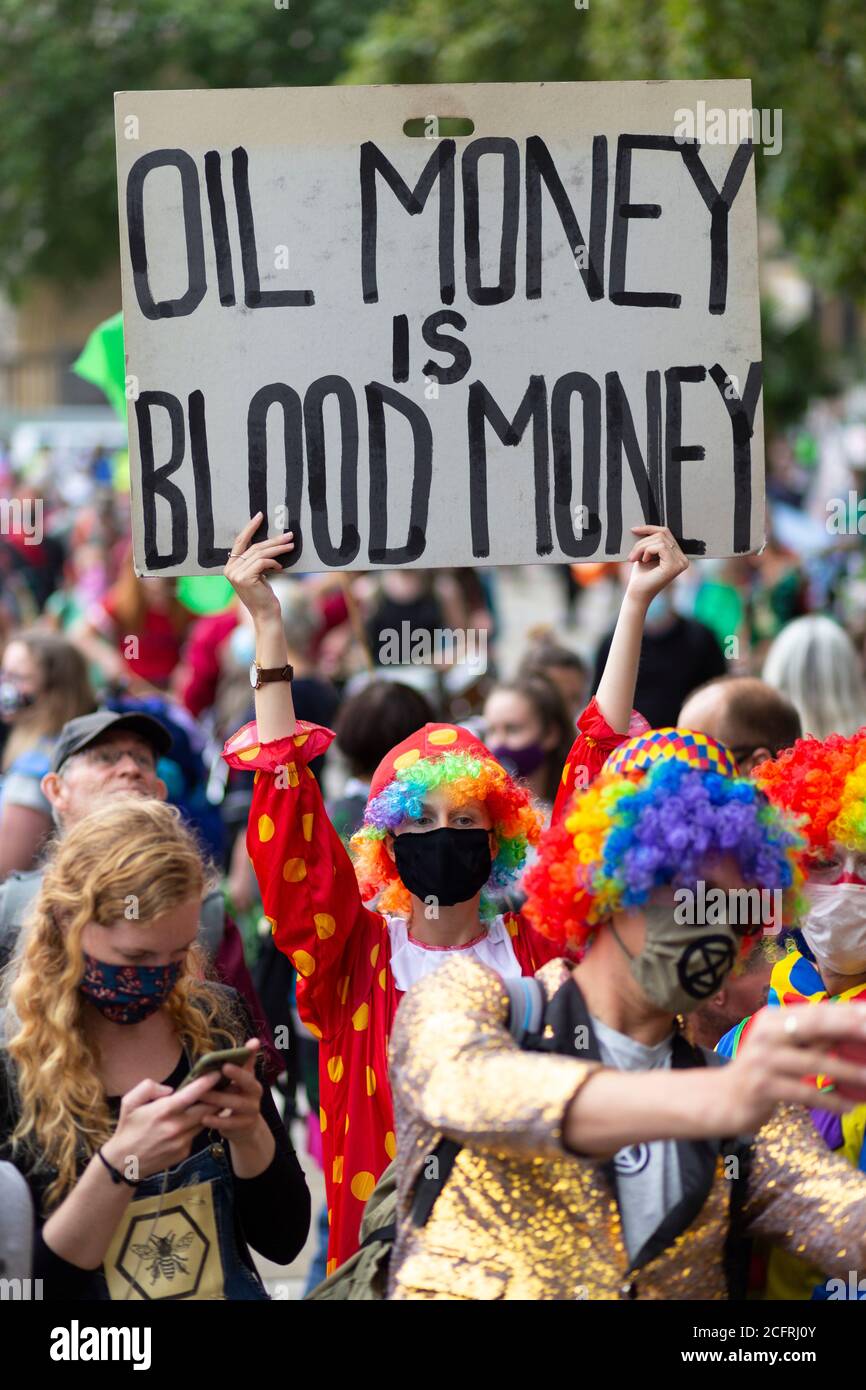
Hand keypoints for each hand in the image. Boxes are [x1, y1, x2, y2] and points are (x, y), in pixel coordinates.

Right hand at [101, 1073, 222, 1179]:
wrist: (124, 1163)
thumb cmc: (128, 1128)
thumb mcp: (129, 1102)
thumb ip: (148, 1087)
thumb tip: (170, 1089)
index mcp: (163, 1112)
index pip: (191, 1094)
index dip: (207, 1082)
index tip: (217, 1073)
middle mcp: (176, 1127)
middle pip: (207, 1109)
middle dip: (218, 1097)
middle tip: (226, 1086)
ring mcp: (182, 1142)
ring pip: (204, 1122)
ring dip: (210, 1111)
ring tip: (216, 1099)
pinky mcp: (184, 1152)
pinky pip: (196, 1134)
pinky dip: (196, 1125)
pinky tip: (193, 1120)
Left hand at [198, 1039, 266, 1144]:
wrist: (246, 1128)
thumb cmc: (237, 1099)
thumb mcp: (240, 1082)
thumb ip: (242, 1064)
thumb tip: (252, 1041)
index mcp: (251, 1080)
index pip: (250, 1067)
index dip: (247, 1059)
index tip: (240, 1053)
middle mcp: (254, 1094)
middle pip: (248, 1083)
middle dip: (236, 1076)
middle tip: (220, 1070)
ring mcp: (251, 1111)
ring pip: (236, 1103)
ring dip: (218, 1099)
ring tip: (202, 1095)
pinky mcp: (243, 1126)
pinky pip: (230, 1123)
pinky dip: (217, 1120)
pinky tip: (204, 1118)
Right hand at [225, 513, 294, 626]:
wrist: (265, 614)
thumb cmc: (263, 595)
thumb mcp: (257, 575)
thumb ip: (255, 560)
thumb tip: (268, 542)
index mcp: (229, 567)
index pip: (239, 542)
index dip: (250, 528)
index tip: (260, 516)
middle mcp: (229, 570)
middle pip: (253, 547)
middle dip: (273, 539)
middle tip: (288, 534)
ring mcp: (236, 574)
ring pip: (260, 553)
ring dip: (278, 548)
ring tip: (291, 545)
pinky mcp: (245, 578)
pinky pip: (263, 562)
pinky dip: (274, 563)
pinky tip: (280, 568)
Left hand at [623, 525, 687, 607]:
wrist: (637, 594)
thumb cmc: (641, 576)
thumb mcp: (646, 553)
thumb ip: (651, 541)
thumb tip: (644, 525)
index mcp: (678, 555)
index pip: (666, 533)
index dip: (649, 528)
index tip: (634, 530)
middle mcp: (683, 559)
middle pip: (663, 534)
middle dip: (643, 541)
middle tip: (631, 555)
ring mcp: (681, 563)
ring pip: (660, 540)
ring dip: (642, 547)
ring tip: (634, 558)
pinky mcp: (674, 566)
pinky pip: (660, 547)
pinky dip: (647, 551)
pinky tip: (643, 561)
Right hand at [719, 1002, 865, 1131]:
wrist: (724, 1098)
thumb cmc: (762, 1070)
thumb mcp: (783, 1047)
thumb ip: (811, 1038)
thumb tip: (853, 1030)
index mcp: (774, 1018)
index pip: (817, 1011)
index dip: (847, 1012)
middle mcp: (767, 1033)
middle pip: (815, 1026)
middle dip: (849, 1028)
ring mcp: (763, 1059)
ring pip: (814, 1062)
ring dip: (848, 1072)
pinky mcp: (763, 1087)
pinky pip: (805, 1092)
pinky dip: (830, 1100)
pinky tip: (850, 1107)